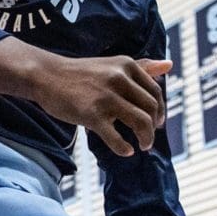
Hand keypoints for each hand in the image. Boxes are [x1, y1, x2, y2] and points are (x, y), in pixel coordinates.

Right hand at [30, 55, 169, 157]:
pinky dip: (124, 148)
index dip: (160, 110)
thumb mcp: (113, 64)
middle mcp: (119, 79)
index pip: (155, 92)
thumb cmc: (80, 73)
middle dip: (154, 127)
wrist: (46, 76)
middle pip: (151, 108)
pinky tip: (125, 151)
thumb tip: (170, 65)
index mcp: (127, 66)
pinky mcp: (91, 115)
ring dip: (145, 139)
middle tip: (148, 138)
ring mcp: (105, 97)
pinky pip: (116, 137)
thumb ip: (142, 66)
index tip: (156, 122)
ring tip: (141, 146)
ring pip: (140, 122)